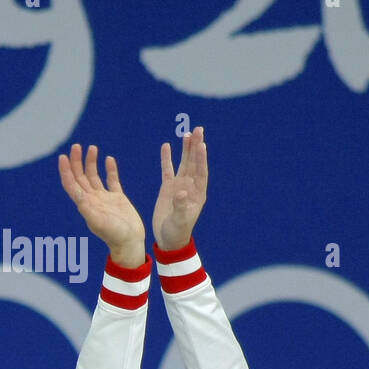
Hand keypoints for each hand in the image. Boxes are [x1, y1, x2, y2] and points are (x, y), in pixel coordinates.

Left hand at [58, 144, 145, 267]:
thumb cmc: (114, 235)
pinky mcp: (118, 198)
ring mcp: (104, 198)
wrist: (130, 243)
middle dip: (76, 161)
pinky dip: (110, 169)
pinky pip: (112, 180)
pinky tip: (109, 159)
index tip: (62, 156)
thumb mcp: (99, 223)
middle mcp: (92, 199)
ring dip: (91, 162)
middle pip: (80, 177)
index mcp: (85, 204)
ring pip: (94, 176)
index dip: (65, 171)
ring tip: (92, 148)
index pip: (71, 184)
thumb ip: (89, 210)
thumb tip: (79, 199)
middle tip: (76, 146)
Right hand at [153, 126, 207, 250]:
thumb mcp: (179, 221)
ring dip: (185, 149)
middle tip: (198, 129)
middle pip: (194, 162)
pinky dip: (167, 158)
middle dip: (196, 146)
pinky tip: (167, 146)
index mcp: (197, 194)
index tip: (201, 144)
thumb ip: (181, 207)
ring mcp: (179, 186)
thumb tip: (181, 192)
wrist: (168, 239)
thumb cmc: (176, 232)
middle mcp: (190, 187)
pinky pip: (168, 169)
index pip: (201, 172)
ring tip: (186, 133)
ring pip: (183, 163)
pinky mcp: (168, 188)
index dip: (201, 158)